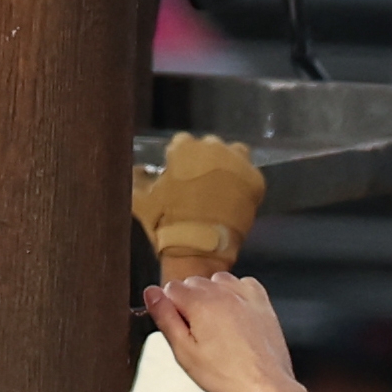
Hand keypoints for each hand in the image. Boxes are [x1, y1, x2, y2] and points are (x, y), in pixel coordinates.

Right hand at [134, 135, 265, 278]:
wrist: (198, 248)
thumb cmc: (166, 222)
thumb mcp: (140, 200)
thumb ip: (137, 179)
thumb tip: (138, 169)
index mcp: (184, 147)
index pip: (182, 143)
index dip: (181, 160)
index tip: (181, 176)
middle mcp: (212, 147)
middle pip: (211, 147)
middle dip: (206, 161)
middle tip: (202, 185)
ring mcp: (236, 162)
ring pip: (235, 154)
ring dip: (229, 165)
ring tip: (223, 188)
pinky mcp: (255, 180)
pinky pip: (251, 176)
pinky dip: (245, 185)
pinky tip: (237, 201)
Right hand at [143, 275, 329, 391]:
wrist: (266, 383)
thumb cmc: (226, 374)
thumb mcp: (185, 352)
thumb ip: (165, 318)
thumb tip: (150, 293)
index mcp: (199, 302)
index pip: (170, 288)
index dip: (170, 309)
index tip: (180, 328)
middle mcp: (221, 291)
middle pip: (192, 283)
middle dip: (190, 303)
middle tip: (199, 334)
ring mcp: (243, 293)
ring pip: (215, 281)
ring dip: (212, 297)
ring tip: (217, 327)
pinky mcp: (260, 300)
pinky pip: (240, 283)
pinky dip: (235, 294)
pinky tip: (235, 315)